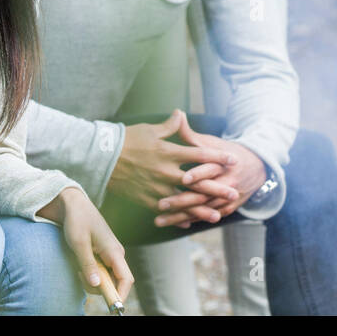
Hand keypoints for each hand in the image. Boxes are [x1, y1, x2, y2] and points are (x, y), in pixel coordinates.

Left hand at [38, 187, 132, 307]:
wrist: (74, 204)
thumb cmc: (77, 221)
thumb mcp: (78, 243)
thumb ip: (88, 264)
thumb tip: (97, 285)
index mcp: (114, 251)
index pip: (126, 280)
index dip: (120, 295)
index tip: (109, 305)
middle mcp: (116, 254)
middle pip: (117, 283)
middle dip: (101, 288)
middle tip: (81, 278)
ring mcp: (111, 255)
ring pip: (109, 279)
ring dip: (94, 281)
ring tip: (78, 269)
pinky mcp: (104, 255)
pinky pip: (103, 272)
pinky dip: (92, 275)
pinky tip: (81, 265)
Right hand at [108, 109, 236, 213]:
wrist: (102, 159)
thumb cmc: (126, 140)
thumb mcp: (149, 130)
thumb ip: (169, 126)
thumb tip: (181, 113)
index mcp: (168, 152)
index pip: (199, 154)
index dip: (218, 157)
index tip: (234, 159)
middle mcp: (166, 172)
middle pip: (197, 182)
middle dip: (217, 188)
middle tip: (234, 193)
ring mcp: (157, 188)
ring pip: (184, 201)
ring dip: (202, 209)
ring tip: (217, 215)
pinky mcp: (146, 199)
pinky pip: (166, 210)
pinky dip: (178, 217)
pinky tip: (190, 223)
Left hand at [154, 117, 266, 228]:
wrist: (257, 168)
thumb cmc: (227, 152)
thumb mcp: (212, 143)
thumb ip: (192, 135)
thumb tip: (177, 115)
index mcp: (223, 164)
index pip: (211, 169)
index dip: (199, 174)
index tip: (184, 178)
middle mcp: (227, 183)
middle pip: (204, 194)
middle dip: (182, 200)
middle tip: (161, 203)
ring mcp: (227, 198)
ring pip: (202, 210)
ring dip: (181, 216)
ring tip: (159, 220)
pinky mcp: (226, 209)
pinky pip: (206, 217)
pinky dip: (191, 221)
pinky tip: (173, 224)